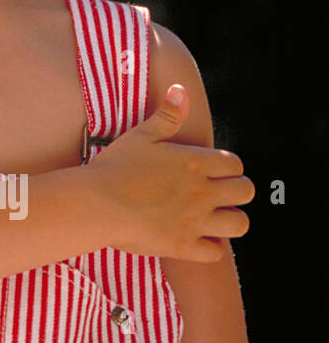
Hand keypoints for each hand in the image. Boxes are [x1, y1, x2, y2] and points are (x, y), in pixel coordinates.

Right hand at [87, 84, 253, 260]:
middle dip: (235, 191)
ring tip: (211, 218)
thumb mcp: (141, 135)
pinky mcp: (184, 245)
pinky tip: (194, 238)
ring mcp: (196, 220)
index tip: (213, 172)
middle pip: (246, 191)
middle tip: (215, 194)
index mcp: (195, 162)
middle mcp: (202, 191)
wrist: (96, 203)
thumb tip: (181, 90)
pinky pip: (216, 252)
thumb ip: (167, 115)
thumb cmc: (115, 167)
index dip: (227, 167)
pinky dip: (209, 247)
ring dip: (229, 220)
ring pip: (240, 224)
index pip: (235, 164)